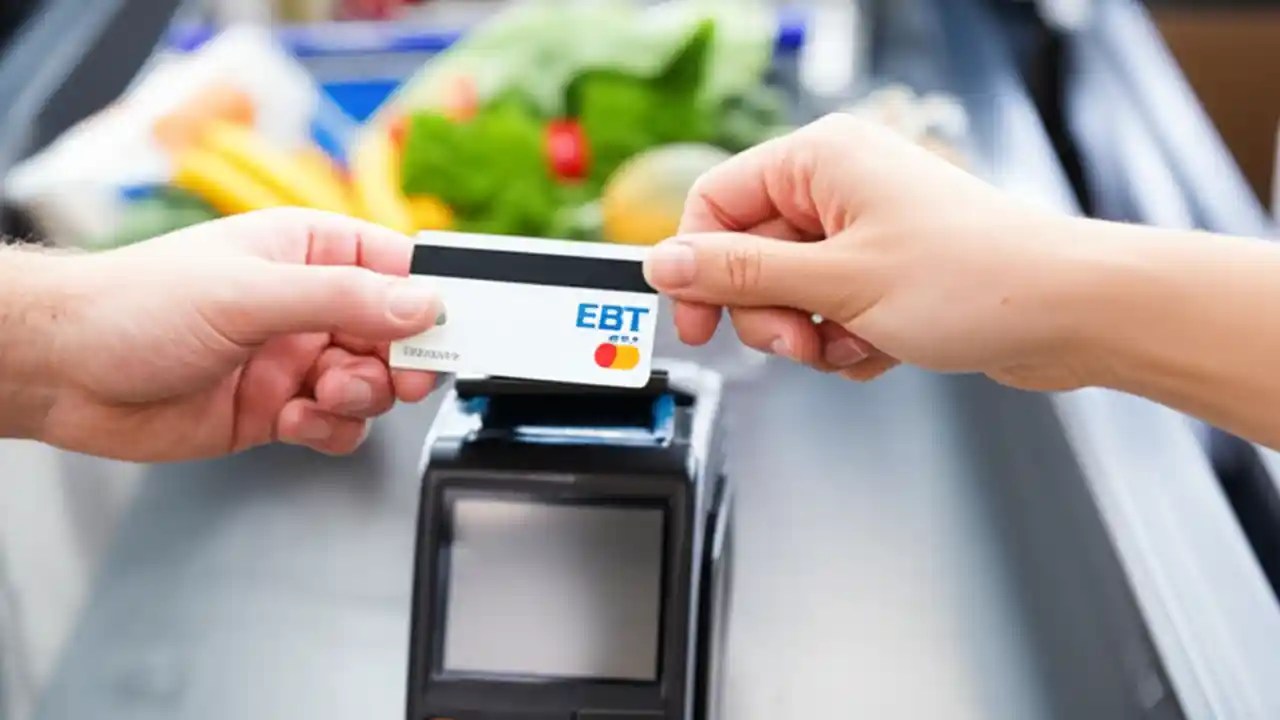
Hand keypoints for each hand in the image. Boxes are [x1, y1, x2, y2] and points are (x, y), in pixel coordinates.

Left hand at [22, 209, 442, 460]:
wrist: (63, 372)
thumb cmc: (134, 306)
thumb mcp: (250, 294)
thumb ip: (344, 299)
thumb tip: (422, 305)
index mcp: (307, 252)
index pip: (395, 267)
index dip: (429, 299)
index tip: (451, 329)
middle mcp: (306, 305)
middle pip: (393, 334)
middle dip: (399, 360)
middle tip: (400, 377)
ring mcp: (293, 359)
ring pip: (370, 385)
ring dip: (359, 398)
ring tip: (319, 396)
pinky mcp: (276, 410)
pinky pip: (335, 425)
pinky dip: (329, 430)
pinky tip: (293, 423)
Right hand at [643, 113, 1100, 390]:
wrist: (1070, 314)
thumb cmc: (977, 278)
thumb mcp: (837, 282)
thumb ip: (741, 274)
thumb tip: (665, 262)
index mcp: (821, 160)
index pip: (717, 203)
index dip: (697, 267)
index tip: (697, 322)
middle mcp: (841, 186)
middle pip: (751, 256)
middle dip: (770, 313)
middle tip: (800, 340)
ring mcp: (866, 230)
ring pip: (790, 292)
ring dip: (812, 333)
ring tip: (856, 341)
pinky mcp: (888, 271)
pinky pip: (831, 311)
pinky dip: (847, 339)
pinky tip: (884, 346)